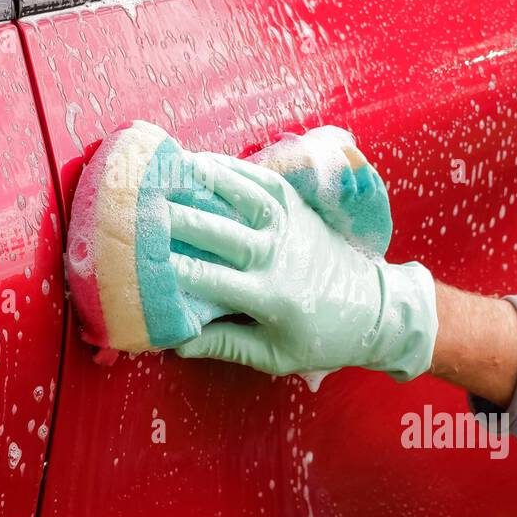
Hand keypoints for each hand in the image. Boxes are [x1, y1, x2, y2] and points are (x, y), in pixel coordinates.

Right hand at [168, 153, 436, 381]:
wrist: (374, 310)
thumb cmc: (318, 338)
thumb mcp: (273, 356)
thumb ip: (225, 346)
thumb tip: (175, 341)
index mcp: (269, 296)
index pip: (212, 280)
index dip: (175, 268)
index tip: (142, 259)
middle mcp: (277, 255)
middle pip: (222, 233)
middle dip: (180, 218)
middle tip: (143, 206)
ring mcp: (289, 226)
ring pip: (243, 197)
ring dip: (206, 180)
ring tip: (169, 167)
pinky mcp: (298, 209)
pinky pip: (264, 182)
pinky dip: (234, 169)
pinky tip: (203, 160)